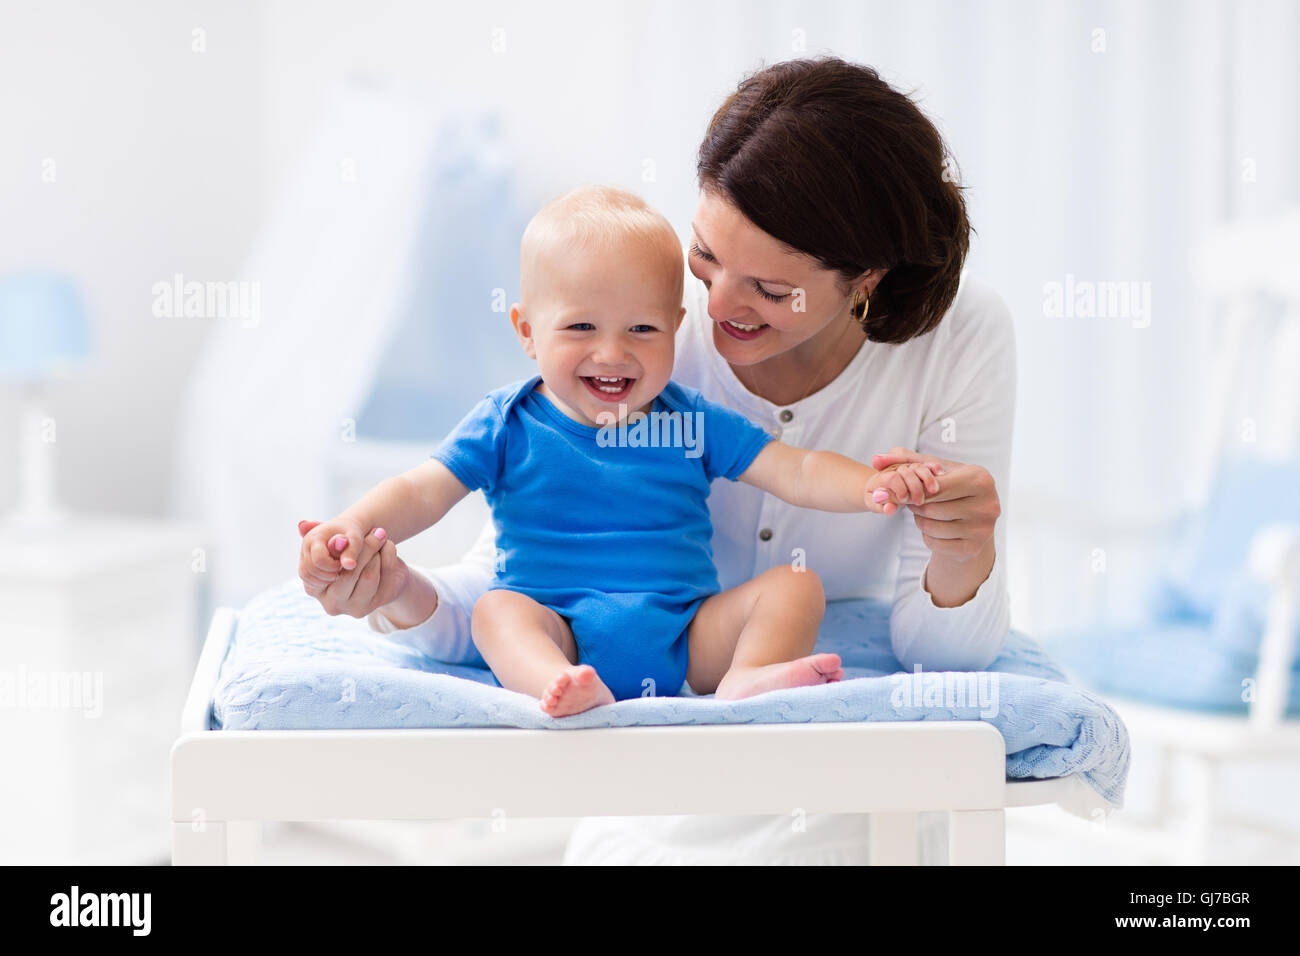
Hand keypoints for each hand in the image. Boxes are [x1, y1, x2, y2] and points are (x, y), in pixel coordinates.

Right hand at [297, 520, 411, 616]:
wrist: (379, 569)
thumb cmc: (349, 555)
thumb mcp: (336, 545)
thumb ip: (321, 538)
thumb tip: (303, 525)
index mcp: (314, 588)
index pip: (322, 568)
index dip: (336, 551)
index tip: (346, 537)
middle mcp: (332, 604)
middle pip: (348, 573)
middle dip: (363, 547)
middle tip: (376, 531)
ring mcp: (356, 607)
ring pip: (368, 575)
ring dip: (376, 551)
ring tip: (380, 537)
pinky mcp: (378, 604)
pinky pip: (387, 576)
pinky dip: (389, 556)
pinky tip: (388, 546)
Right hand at [299, 516, 370, 575]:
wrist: (346, 528)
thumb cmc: (353, 533)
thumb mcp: (355, 540)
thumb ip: (352, 552)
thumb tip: (350, 566)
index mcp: (316, 537)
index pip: (319, 560)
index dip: (333, 567)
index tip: (344, 565)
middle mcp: (306, 544)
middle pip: (309, 569)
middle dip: (327, 575)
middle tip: (341, 573)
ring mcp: (303, 553)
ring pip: (304, 575)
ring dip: (321, 580)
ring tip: (337, 575)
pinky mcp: (304, 561)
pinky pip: (305, 577)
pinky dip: (317, 582)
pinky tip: (331, 578)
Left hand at [870, 448, 1000, 560]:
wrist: (973, 519)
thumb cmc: (952, 487)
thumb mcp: (934, 469)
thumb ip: (904, 459)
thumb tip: (876, 459)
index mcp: (980, 479)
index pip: (935, 487)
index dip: (915, 490)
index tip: (906, 492)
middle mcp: (988, 504)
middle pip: (931, 508)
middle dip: (916, 506)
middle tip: (915, 503)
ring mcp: (983, 529)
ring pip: (931, 527)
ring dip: (920, 521)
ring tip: (925, 513)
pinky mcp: (974, 548)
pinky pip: (935, 543)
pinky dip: (928, 536)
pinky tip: (935, 528)